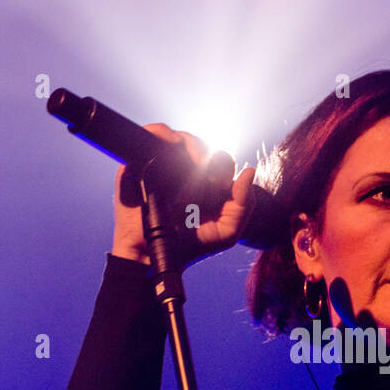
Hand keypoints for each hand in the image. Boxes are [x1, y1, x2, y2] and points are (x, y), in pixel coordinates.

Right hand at [111, 123, 255, 268]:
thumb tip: (249, 171)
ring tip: (192, 161)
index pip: (221, 160)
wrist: (153, 257)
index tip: (220, 184)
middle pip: (200, 146)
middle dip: (206, 153)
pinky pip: (151, 136)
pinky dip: (161, 132)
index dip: (223, 166)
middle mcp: (185, 172)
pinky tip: (171, 143)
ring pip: (178, 138)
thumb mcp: (226, 232)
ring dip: (188, 143)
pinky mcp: (140, 164)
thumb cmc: (189, 247)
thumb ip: (244, 205)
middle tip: (205, 172)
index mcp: (207, 185)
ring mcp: (162, 167)